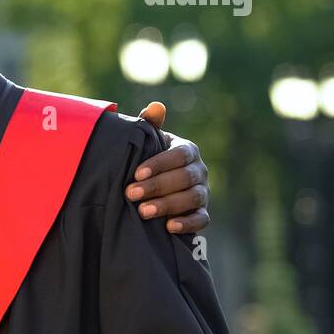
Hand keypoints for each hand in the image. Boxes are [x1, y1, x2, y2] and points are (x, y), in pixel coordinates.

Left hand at [127, 101, 209, 233]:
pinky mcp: (202, 213)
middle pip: (185, 178)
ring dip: (168, 205)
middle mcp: (200, 170)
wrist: (151, 186)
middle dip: (157, 186)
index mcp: (188, 150)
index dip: (160, 164)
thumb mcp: (147, 143)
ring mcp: (203, 192)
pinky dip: (188, 224)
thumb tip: (155, 107)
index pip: (180, 155)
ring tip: (143, 211)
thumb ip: (150, 125)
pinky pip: (202, 220)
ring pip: (193, 198)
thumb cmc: (147, 160)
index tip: (136, 172)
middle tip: (131, 193)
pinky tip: (169, 227)